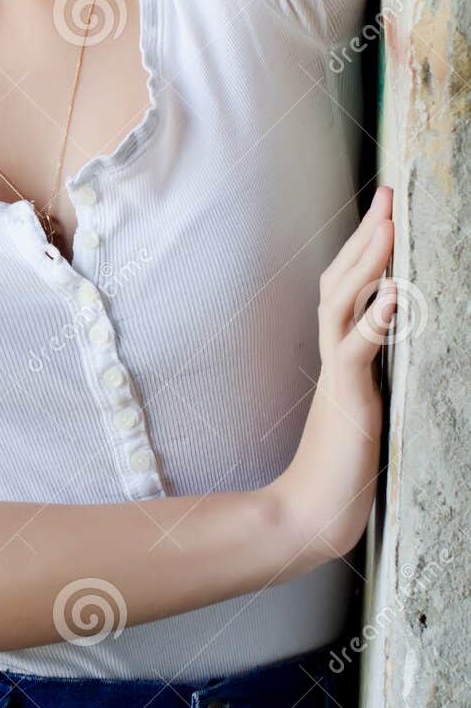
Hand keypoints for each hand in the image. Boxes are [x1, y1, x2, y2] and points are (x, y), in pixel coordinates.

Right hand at [273, 184, 396, 568]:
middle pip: (342, 280)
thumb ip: (372, 372)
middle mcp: (336, 354)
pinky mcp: (348, 397)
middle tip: (388, 195)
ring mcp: (338, 374)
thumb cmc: (343, 467)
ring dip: (368, 262)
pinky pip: (358, 349)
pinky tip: (395, 292)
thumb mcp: (367, 406)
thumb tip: (392, 343)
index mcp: (343, 355)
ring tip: (388, 224)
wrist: (313, 513)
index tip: (385, 212)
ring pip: (345, 302)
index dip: (365, 249)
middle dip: (367, 236)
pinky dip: (377, 318)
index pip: (349, 288)